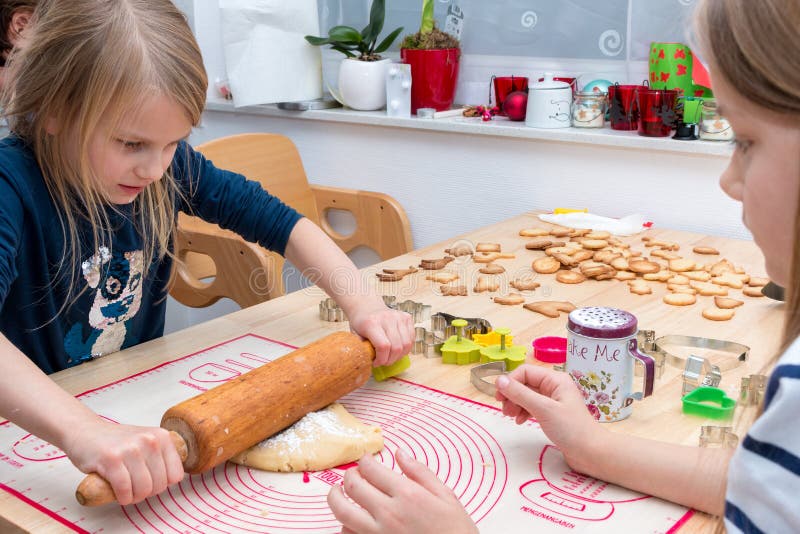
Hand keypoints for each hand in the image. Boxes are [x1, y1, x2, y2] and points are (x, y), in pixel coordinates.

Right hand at [62, 417, 183, 504]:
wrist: (85, 431)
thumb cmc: (116, 442)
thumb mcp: (146, 442)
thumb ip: (162, 457)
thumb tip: (172, 480)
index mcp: (162, 437)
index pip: (176, 475)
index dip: (163, 484)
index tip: (151, 481)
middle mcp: (149, 440)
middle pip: (160, 485)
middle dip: (147, 492)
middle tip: (135, 487)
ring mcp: (130, 449)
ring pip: (144, 489)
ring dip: (134, 497)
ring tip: (126, 490)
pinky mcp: (111, 459)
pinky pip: (125, 489)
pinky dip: (123, 497)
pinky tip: (119, 493)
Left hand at [328, 450, 477, 533]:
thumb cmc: (456, 532)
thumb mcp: (447, 497)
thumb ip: (421, 473)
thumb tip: (401, 454)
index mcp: (407, 495)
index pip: (372, 469)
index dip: (365, 461)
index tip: (366, 460)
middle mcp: (389, 513)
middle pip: (353, 486)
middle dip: (349, 474)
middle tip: (353, 473)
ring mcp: (378, 533)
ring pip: (342, 511)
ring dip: (335, 498)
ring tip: (337, 492)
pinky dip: (343, 526)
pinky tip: (349, 520)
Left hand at [347, 299, 413, 365]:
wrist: (368, 306)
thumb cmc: (361, 322)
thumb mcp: (354, 335)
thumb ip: (362, 348)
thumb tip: (368, 361)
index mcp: (372, 323)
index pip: (383, 346)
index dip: (381, 359)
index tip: (376, 363)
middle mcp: (387, 318)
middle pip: (396, 347)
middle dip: (390, 360)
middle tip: (383, 361)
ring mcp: (399, 317)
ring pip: (407, 344)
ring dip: (399, 355)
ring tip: (391, 356)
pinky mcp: (407, 318)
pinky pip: (411, 339)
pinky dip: (406, 348)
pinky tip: (397, 348)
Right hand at [495, 364, 602, 472]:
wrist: (591, 453)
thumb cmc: (570, 429)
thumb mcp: (543, 409)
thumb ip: (520, 394)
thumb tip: (499, 380)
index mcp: (555, 379)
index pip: (525, 372)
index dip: (510, 382)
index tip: (498, 398)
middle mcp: (554, 386)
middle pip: (524, 383)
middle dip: (512, 395)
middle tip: (504, 410)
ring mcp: (553, 400)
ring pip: (527, 395)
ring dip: (515, 404)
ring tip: (510, 417)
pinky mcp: (552, 413)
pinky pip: (532, 406)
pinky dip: (523, 411)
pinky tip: (520, 421)